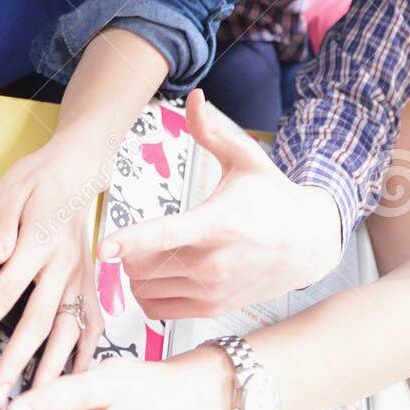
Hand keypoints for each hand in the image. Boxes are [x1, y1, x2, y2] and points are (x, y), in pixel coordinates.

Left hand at [0, 135, 103, 409]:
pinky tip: (76, 385)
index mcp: (39, 242)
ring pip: (68, 331)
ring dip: (50, 372)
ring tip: (34, 408)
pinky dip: (86, 357)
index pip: (4, 293)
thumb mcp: (12, 189)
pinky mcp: (92, 281)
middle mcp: (64, 264)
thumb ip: (1, 226)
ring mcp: (82, 275)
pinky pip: (92, 325)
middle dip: (15, 365)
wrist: (82, 164)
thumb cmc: (41, 176)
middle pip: (37, 322)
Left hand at [99, 89, 342, 315]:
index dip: (130, 240)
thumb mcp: (246, 158)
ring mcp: (211, 291)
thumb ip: (212, 131)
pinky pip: (157, 310)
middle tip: (137, 232)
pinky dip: (146, 294)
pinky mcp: (211, 308)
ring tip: (149, 250)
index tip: (103, 247)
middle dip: (127, 248)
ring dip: (134, 271)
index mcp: (217, 223)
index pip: (165, 234)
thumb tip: (194, 98)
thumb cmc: (273, 197)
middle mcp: (212, 263)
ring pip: (144, 289)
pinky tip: (158, 272)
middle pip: (141, 265)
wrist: (307, 244)